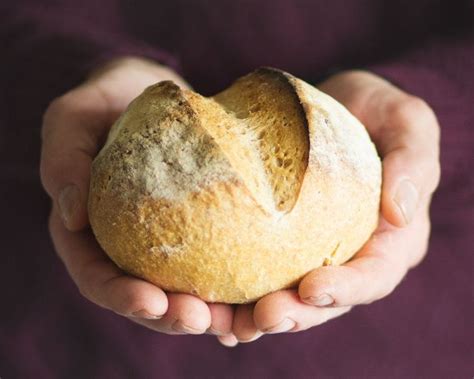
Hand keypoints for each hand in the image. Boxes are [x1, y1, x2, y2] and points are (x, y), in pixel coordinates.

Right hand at [40, 57, 236, 341]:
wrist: (150, 97)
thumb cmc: (105, 105)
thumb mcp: (73, 120)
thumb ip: (63, 160)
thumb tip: (71, 214)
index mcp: (88, 234)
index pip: (97, 276)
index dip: (121, 296)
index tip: (151, 302)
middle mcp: (125, 247)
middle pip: (145, 297)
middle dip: (171, 316)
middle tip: (203, 320)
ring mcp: (162, 244)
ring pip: (182, 291)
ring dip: (208, 313)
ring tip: (237, 322)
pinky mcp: (198, 231)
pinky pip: (214, 264)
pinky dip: (232, 288)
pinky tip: (255, 299)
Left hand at [229, 70, 440, 344]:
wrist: (332, 106)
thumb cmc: (374, 110)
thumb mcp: (405, 121)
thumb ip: (412, 161)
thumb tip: (400, 215)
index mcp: (391, 238)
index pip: (375, 275)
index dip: (347, 288)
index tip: (311, 288)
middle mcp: (353, 255)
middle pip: (329, 299)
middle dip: (298, 314)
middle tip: (264, 316)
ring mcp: (315, 253)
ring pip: (292, 297)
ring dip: (261, 316)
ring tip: (231, 324)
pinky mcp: (282, 244)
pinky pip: (261, 274)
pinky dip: (239, 296)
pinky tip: (215, 306)